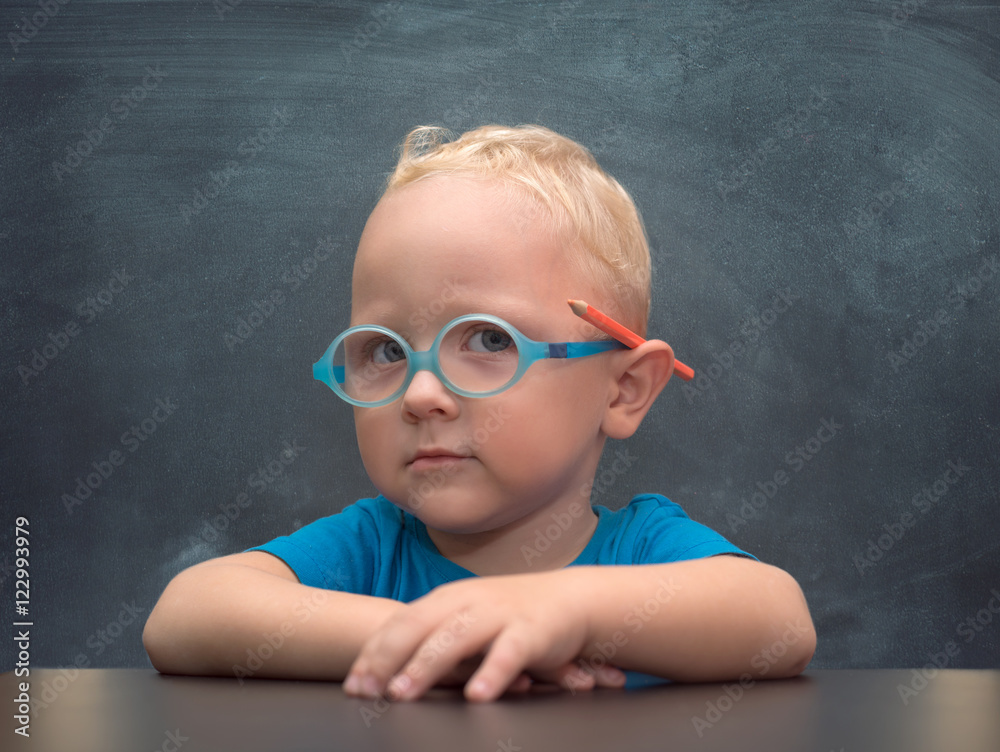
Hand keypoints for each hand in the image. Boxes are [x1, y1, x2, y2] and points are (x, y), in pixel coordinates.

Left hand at [343, 572, 626, 701]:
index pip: (400, 623)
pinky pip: (508, 653)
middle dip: (387, 660)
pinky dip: (491, 672)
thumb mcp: (466, 619)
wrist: (570, 599)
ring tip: (403, 693)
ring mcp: (498, 614)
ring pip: (455, 639)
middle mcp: (468, 602)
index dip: (373, 653)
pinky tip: (477, 695)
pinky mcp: (530, 631)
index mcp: (447, 600)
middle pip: (418, 627)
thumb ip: (432, 636)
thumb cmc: (510, 615)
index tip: (352, 683)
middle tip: (365, 690)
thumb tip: (385, 668)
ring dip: (426, 666)